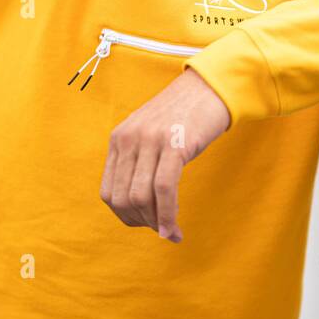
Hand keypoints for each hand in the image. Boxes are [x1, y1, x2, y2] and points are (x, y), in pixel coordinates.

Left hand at [99, 68, 230, 241]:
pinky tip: (175, 230)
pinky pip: (165, 189)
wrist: (209, 87)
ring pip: (141, 197)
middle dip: (141, 222)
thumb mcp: (150, 135)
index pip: (108, 192)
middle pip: (123, 198)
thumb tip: (137, 206)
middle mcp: (130, 138)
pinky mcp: (175, 144)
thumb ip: (138, 161)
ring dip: (156, 223)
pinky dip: (168, 216)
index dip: (124, 216)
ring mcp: (151, 140)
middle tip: (161, 229)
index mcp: (119, 138)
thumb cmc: (183, 117)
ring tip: (171, 231)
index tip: (144, 223)